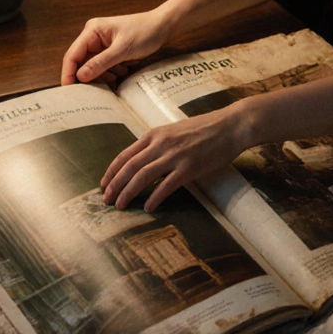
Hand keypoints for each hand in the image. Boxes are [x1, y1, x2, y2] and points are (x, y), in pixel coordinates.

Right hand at [60, 10, 173, 85]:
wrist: (163, 26)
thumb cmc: (145, 32)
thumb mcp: (123, 50)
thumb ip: (101, 63)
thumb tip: (81, 76)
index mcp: (92, 31)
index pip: (72, 54)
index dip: (68, 73)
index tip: (69, 90)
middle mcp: (93, 36)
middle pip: (82, 62)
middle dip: (90, 76)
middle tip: (97, 89)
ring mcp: (102, 43)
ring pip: (93, 66)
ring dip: (103, 74)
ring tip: (118, 75)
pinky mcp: (110, 50)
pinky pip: (104, 66)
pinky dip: (111, 72)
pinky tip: (123, 70)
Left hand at [101, 107, 248, 211]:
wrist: (229, 126)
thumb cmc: (203, 129)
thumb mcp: (172, 131)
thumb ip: (156, 144)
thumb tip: (142, 161)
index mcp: (153, 134)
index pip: (124, 155)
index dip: (111, 172)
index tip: (103, 184)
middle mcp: (160, 144)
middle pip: (129, 167)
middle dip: (114, 185)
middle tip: (105, 200)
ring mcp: (174, 155)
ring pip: (142, 176)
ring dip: (128, 192)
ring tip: (119, 206)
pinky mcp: (189, 167)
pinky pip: (166, 185)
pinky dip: (155, 198)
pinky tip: (148, 207)